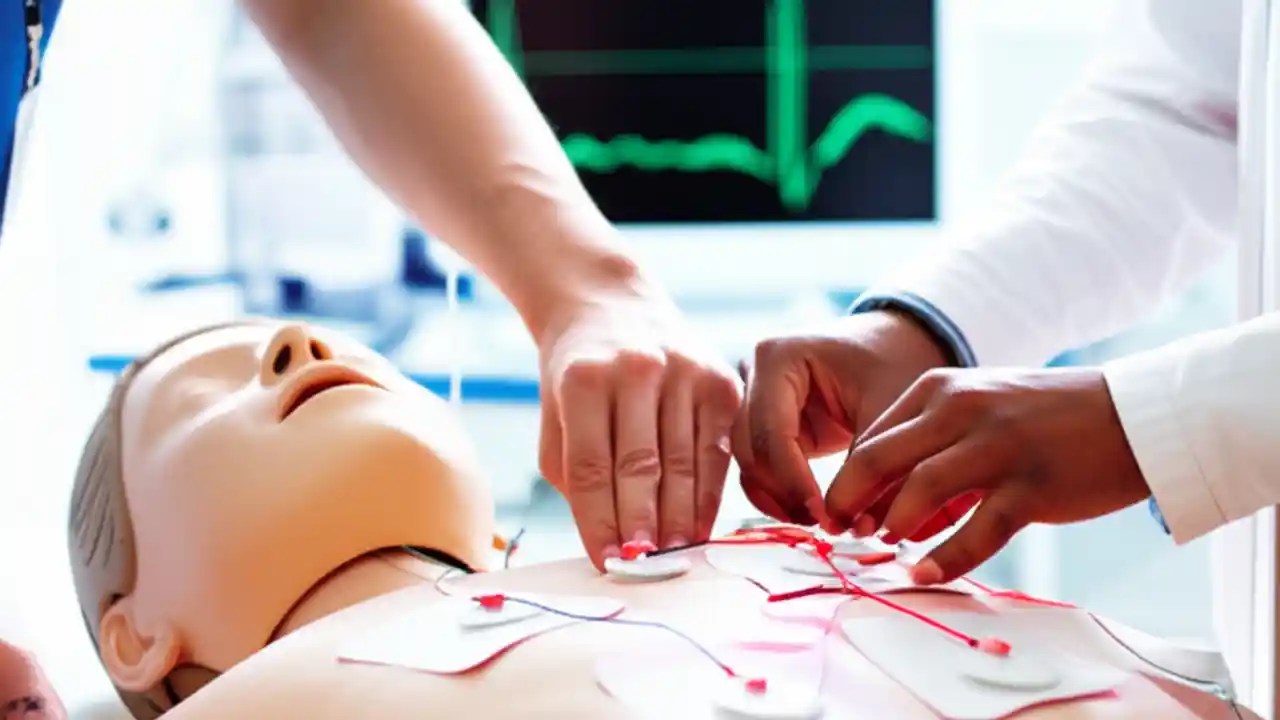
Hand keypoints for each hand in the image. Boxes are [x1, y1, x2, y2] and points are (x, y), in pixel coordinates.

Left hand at [537, 280, 741, 569]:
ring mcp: (685, 370)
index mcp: (584, 377)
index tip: (605, 562)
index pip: (590, 466)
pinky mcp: (721, 379)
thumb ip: (573, 471)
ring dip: (678, 518)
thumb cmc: (577, 372)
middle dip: (640, 525)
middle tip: (642, 567)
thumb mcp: (555, 412)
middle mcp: (638, 368)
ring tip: (672, 556)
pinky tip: (700, 526)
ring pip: (683, 462)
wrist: (611, 305)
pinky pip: (718, 450)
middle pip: (641, 466)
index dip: (598, 520)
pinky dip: (710, 494)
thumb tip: (605, 538)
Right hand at [733, 311, 951, 527]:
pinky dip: (778, 493)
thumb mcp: (889, 409)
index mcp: (778, 356)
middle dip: (784, 492)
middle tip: (825, 524)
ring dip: (778, 497)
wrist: (894, 347)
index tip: (825, 516)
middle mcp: (754, 373)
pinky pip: (758, 466)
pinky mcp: (764, 423)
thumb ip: (868, 465)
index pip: (772, 430)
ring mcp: (754, 398)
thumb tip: (854, 525)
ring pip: (749, 461)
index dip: (793, 479)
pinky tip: (807, 512)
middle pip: (751, 448)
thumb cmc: (893, 365)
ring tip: (820, 521)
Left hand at [825, 367, 1150, 584]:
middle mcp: (962, 410)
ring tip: (889, 548)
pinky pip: (976, 531)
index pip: (871, 437)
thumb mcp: (978, 414)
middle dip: (849, 503)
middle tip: (843, 535)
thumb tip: (888, 513)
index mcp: (940, 390)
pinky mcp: (1032, 486)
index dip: (846, 480)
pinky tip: (924, 574)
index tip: (838, 513)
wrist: (1132, 415)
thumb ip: (931, 451)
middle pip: (878, 460)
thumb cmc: (1046, 420)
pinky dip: (945, 558)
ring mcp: (997, 447)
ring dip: (894, 526)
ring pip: (919, 491)